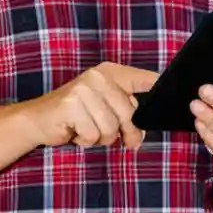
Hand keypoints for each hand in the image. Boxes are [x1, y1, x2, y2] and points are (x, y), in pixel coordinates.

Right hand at [22, 62, 157, 148]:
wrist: (36, 119)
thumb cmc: (74, 116)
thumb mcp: (102, 106)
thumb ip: (124, 110)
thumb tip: (143, 131)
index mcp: (110, 72)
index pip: (146, 79)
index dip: (161, 90)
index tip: (176, 97)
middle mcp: (98, 76)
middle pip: (129, 113)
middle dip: (125, 133)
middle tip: (116, 140)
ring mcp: (84, 89)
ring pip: (111, 127)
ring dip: (100, 138)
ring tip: (86, 130)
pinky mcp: (71, 104)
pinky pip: (93, 134)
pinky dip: (85, 140)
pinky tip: (75, 132)